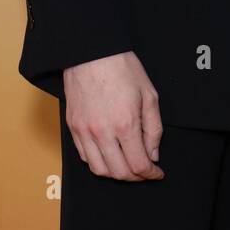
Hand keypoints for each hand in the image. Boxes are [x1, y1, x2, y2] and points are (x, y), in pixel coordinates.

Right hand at [63, 50, 163, 180]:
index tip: (157, 173)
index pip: (138, 165)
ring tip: (127, 165)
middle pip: (119, 173)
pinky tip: (109, 155)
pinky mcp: (73, 127)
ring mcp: (84, 131)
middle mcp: (102, 132)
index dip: (150, 174)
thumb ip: (153, 128)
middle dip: (135, 177)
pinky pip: (84, 156)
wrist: (92, 52)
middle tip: (144, 171)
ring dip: (116, 173)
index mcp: (125, 124)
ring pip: (99, 170)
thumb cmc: (122, 68)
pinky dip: (98, 162)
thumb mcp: (149, 95)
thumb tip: (153, 153)